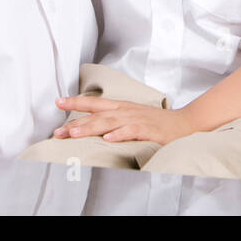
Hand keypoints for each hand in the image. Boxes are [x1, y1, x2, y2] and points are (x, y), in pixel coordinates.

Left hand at [52, 96, 198, 144]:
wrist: (182, 122)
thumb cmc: (155, 122)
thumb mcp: (131, 117)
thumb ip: (114, 120)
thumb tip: (92, 126)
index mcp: (121, 107)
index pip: (94, 102)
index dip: (76, 101)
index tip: (58, 102)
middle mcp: (126, 110)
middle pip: (97, 114)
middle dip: (76, 121)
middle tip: (58, 131)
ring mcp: (136, 119)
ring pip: (110, 122)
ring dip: (91, 127)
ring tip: (74, 133)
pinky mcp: (148, 129)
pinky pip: (132, 131)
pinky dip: (119, 134)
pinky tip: (108, 139)